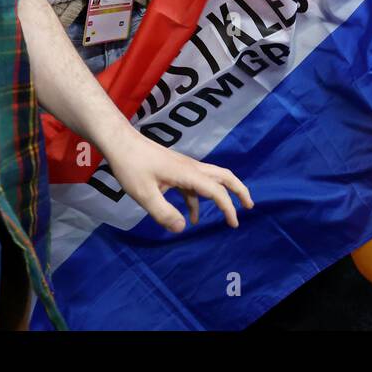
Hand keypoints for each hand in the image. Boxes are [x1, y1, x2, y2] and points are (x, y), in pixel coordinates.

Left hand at [102, 128, 253, 231]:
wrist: (121, 143)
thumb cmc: (132, 167)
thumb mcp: (144, 194)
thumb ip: (163, 213)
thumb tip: (183, 228)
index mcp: (188, 173)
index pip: (216, 191)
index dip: (228, 207)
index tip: (233, 223)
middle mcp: (191, 168)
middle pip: (224, 176)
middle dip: (239, 191)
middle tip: (249, 206)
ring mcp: (184, 167)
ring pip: (212, 179)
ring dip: (221, 195)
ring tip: (227, 215)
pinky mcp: (176, 169)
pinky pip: (195, 185)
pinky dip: (199, 199)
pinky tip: (191, 216)